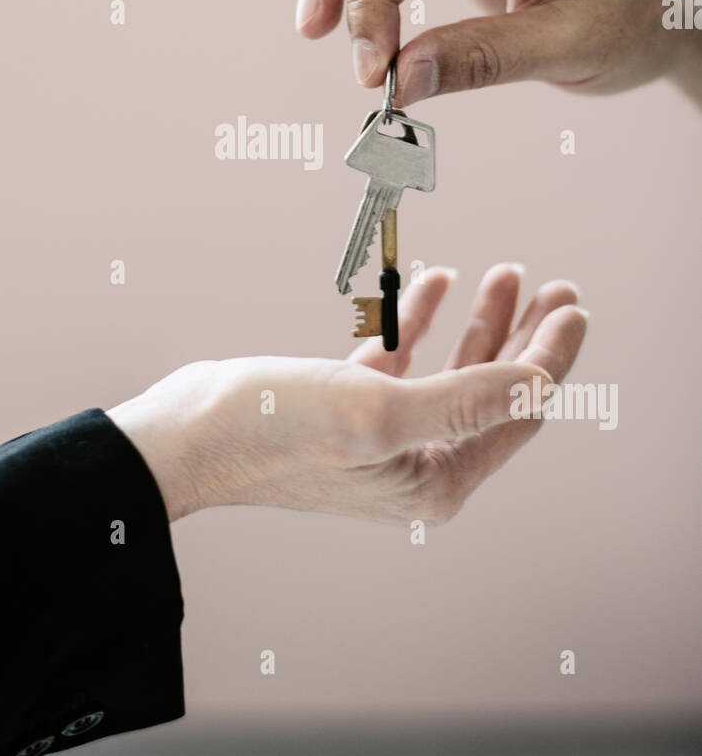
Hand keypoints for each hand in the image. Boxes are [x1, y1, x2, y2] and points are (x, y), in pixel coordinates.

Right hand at [107, 265, 586, 526]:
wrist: (182, 438)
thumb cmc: (272, 431)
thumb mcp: (378, 411)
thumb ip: (465, 399)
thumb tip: (542, 381)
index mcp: (434, 482)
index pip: (516, 411)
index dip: (551, 355)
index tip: (573, 305)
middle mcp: (414, 467)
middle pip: (493, 391)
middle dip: (526, 335)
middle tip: (555, 285)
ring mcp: (380, 440)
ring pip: (452, 373)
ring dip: (479, 322)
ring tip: (505, 273)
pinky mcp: (346, 412)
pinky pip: (403, 362)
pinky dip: (423, 322)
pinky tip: (437, 284)